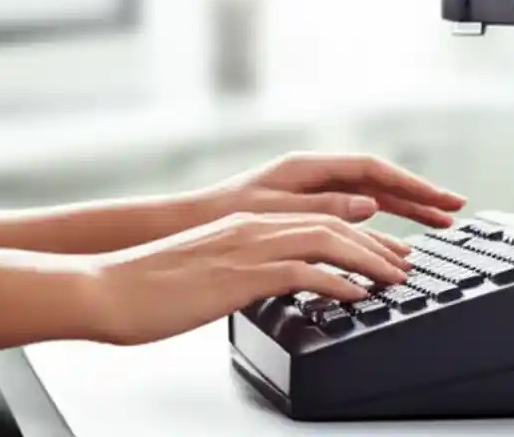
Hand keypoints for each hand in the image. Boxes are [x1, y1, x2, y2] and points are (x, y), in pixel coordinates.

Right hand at [85, 211, 407, 345]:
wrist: (108, 290)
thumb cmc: (153, 287)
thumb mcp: (213, 269)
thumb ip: (249, 268)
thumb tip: (278, 281)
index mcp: (249, 223)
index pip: (318, 218)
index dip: (358, 234)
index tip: (386, 252)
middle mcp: (255, 227)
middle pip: (334, 224)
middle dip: (377, 244)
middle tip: (405, 264)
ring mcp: (249, 247)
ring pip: (326, 241)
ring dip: (368, 259)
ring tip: (394, 279)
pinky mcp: (241, 274)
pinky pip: (302, 272)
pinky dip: (336, 282)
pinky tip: (356, 295)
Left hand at [205, 152, 467, 230]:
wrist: (188, 224)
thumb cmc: (223, 214)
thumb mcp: (275, 211)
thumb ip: (325, 208)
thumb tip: (369, 204)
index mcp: (309, 167)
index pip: (374, 170)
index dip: (411, 184)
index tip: (439, 198)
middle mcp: (316, 175)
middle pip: (380, 183)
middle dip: (419, 196)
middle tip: (455, 209)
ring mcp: (314, 192)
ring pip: (372, 198)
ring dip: (406, 211)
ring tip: (440, 225)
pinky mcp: (309, 210)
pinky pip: (355, 214)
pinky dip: (380, 225)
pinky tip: (398, 237)